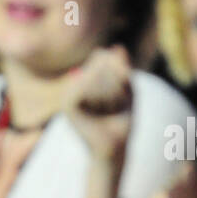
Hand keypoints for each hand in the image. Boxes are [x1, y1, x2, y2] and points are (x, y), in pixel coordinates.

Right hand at [60, 46, 132, 172]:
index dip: (121, 72)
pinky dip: (103, 102)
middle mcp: (76, 83)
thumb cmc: (121, 120)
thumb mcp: (128, 91)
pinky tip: (102, 116)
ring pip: (97, 78)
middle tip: (115, 106)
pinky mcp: (68, 104)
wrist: (114, 149)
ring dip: (113, 96)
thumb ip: (123, 68)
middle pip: (101, 65)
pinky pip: (88, 90)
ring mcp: (69, 93)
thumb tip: (118, 48)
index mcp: (88, 77)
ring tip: (110, 112)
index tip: (123, 92)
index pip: (104, 57)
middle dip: (117, 85)